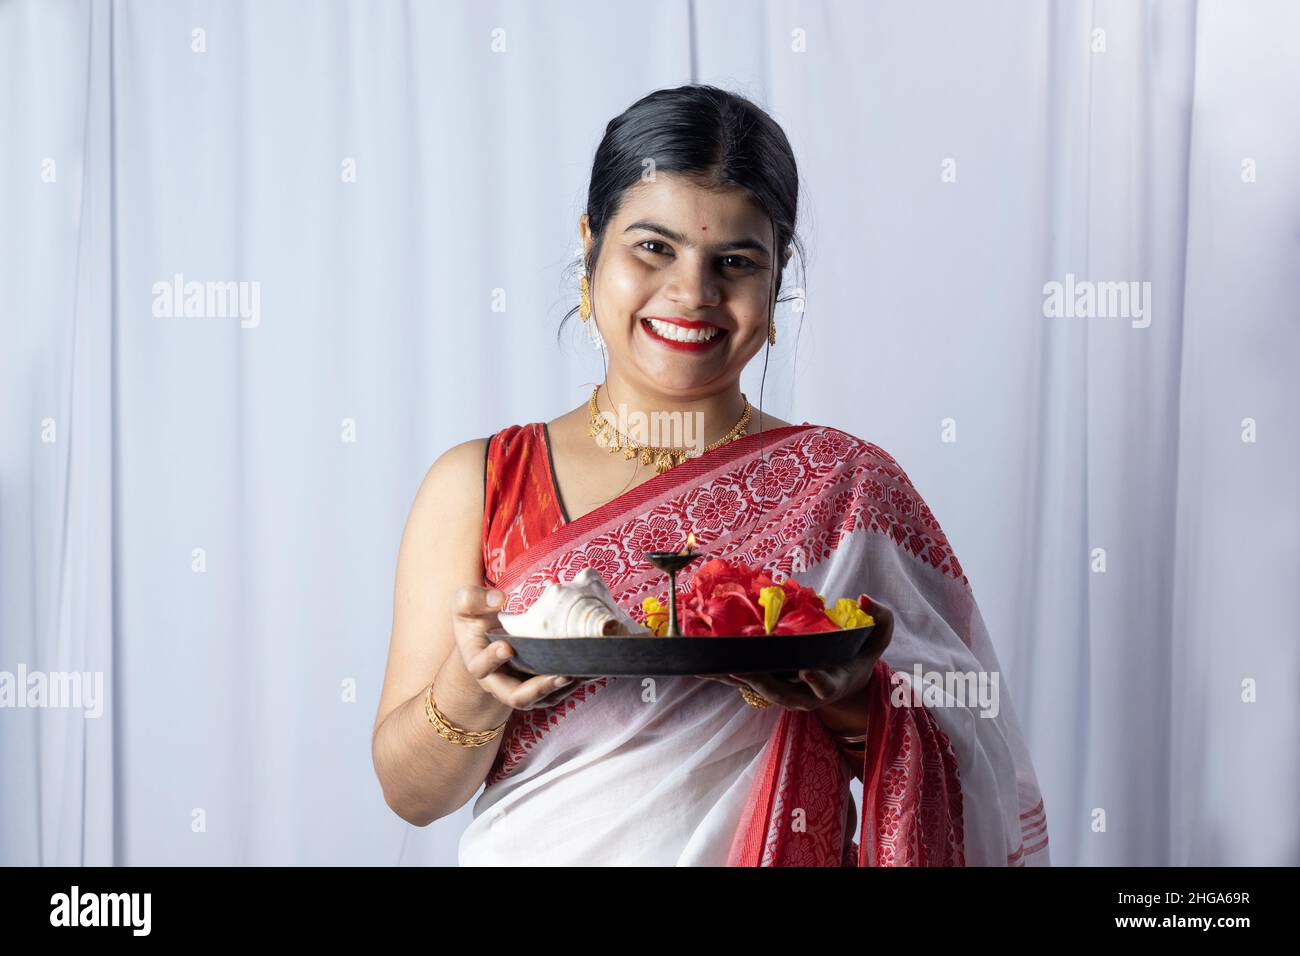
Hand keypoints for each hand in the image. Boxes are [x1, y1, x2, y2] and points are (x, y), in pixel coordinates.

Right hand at [452, 586, 583, 710]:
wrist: (487, 639)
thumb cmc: (476, 620)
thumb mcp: (465, 606)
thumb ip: (472, 599)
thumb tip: (498, 598)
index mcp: (478, 662)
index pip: (481, 667)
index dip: (492, 659)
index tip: (507, 646)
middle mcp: (499, 682)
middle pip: (517, 697)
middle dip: (539, 689)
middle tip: (561, 675)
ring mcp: (521, 687)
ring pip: (542, 698)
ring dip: (562, 688)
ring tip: (581, 674)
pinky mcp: (539, 687)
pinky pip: (557, 692)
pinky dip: (573, 683)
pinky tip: (590, 669)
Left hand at [699, 599, 893, 722]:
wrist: (844, 682)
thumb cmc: (859, 656)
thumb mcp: (877, 639)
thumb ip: (881, 620)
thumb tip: (864, 599)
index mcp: (832, 684)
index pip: (825, 686)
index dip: (817, 680)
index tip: (809, 670)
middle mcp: (805, 695)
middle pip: (782, 693)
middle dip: (762, 682)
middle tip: (741, 667)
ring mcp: (785, 693)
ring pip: (759, 690)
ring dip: (736, 679)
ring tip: (713, 666)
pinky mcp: (769, 687)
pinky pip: (745, 683)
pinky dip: (725, 675)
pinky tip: (703, 665)